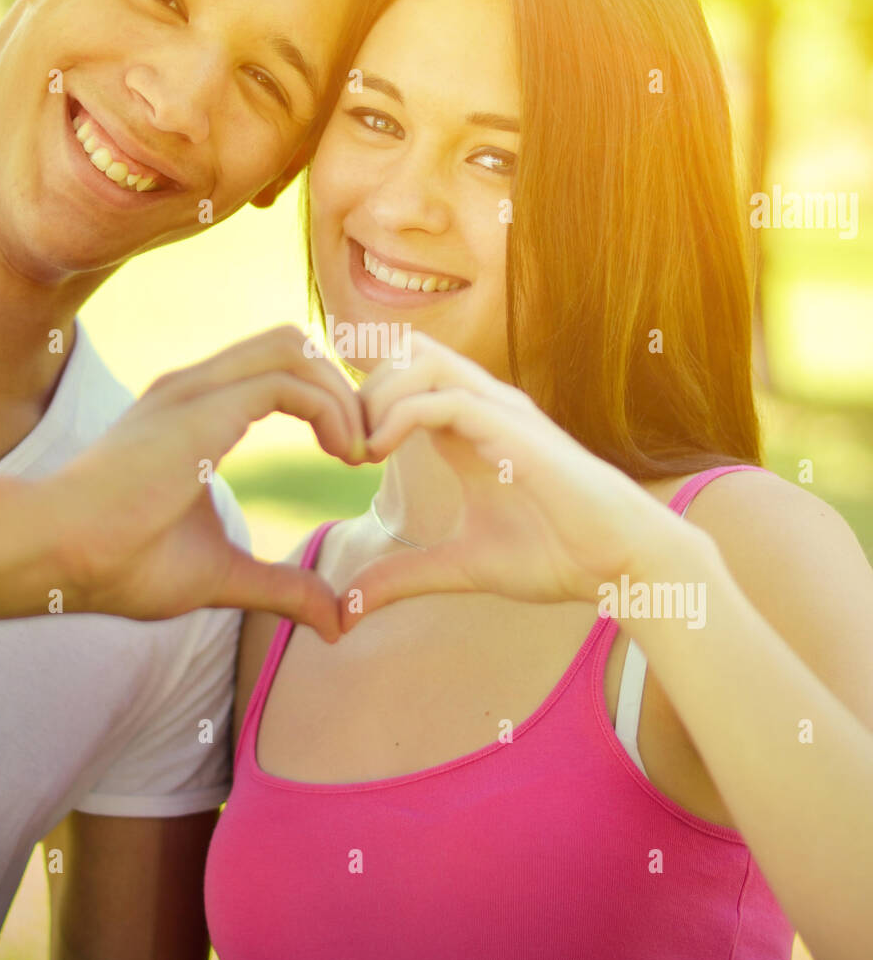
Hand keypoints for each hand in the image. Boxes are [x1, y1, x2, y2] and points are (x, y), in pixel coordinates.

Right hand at [44, 326, 364, 640]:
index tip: (351, 452)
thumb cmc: (121, 563)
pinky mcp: (201, 408)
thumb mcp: (222, 575)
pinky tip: (341, 453)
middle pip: (291, 341)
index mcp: (195, 411)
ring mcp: (195, 390)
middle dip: (342, 384)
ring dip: (341, 393)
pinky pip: (288, 379)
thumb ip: (281, 588)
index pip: (276, 365)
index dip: (327, 396)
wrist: (57, 555)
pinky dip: (329, 408)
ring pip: (293, 346)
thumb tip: (336, 622)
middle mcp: (196, 386)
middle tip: (364, 447)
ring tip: (356, 452)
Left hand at [347, 332, 686, 624]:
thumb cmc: (555, 555)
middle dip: (360, 387)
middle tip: (341, 446)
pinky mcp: (514, 429)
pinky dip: (399, 415)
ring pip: (421, 358)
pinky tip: (378, 453)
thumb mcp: (459, 567)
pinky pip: (443, 398)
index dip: (361, 397)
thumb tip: (347, 610)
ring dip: (376, 396)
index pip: (405, 373)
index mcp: (468, 426)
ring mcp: (501, 410)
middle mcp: (483, 405)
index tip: (337, 449)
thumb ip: (403, 577)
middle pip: (405, 349)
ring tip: (360, 448)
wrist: (622, 563)